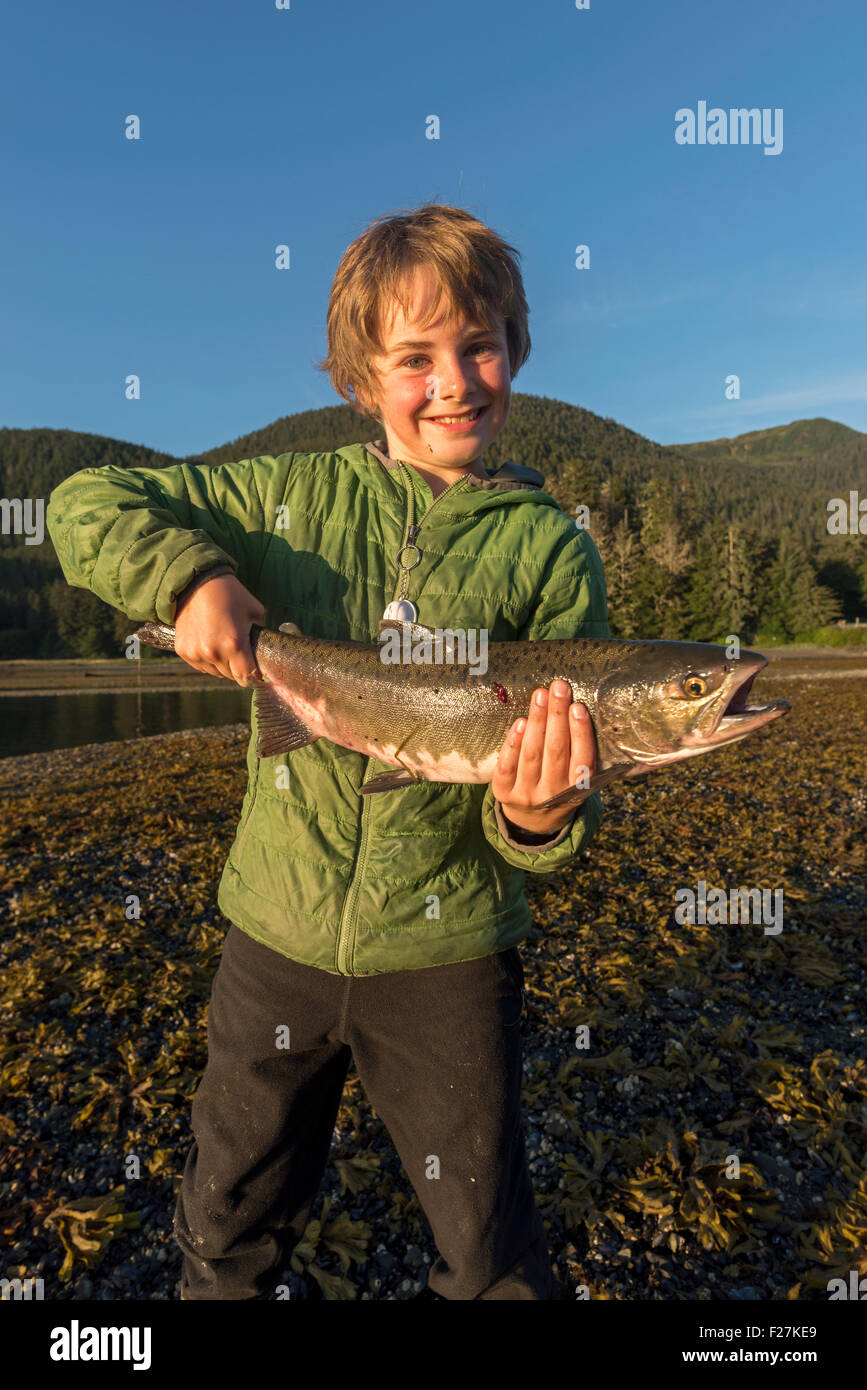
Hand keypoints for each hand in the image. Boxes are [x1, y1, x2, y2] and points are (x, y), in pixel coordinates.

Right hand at [174, 573, 265, 684]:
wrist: (197, 583)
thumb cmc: (231, 595)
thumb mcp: (255, 612)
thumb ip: (260, 637)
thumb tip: (263, 655)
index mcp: (234, 644)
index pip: (246, 676)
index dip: (254, 676)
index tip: (256, 671)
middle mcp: (213, 652)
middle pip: (231, 676)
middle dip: (238, 668)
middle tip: (240, 652)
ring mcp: (195, 653)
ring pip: (215, 672)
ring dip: (222, 664)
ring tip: (223, 643)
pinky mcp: (183, 651)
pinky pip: (201, 666)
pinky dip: (207, 659)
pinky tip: (210, 642)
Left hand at [491, 679, 596, 835]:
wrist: (533, 821)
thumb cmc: (560, 787)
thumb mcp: (577, 780)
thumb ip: (582, 755)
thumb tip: (583, 710)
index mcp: (578, 791)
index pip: (582, 760)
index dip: (580, 733)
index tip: (578, 706)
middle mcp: (553, 794)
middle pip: (556, 751)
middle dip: (557, 716)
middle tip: (558, 687)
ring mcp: (527, 795)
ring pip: (532, 754)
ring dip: (537, 722)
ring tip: (540, 696)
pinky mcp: (504, 793)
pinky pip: (507, 766)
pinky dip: (513, 743)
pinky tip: (520, 722)